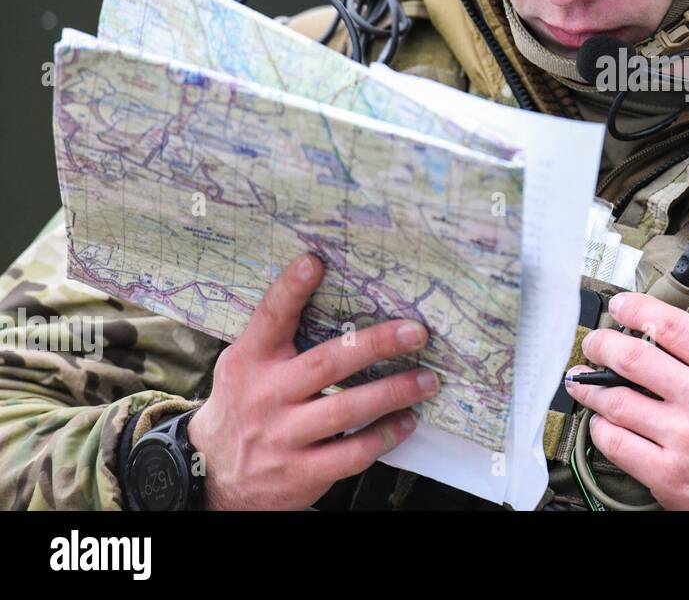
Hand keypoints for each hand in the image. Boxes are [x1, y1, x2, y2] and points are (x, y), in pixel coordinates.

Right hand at [187, 254, 439, 509]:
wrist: (212, 475)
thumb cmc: (244, 405)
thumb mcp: (245, 366)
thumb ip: (277, 337)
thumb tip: (336, 295)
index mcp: (251, 361)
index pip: (270, 318)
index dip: (291, 289)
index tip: (314, 262)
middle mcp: (266, 396)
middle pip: (327, 363)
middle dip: (377, 344)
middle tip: (416, 332)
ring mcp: (283, 436)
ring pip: (347, 409)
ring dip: (394, 392)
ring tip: (427, 380)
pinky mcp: (301, 472)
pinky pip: (352, 453)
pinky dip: (385, 436)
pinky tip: (407, 421)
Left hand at [564, 292, 688, 509]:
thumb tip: (687, 345)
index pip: (670, 324)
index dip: (635, 308)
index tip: (620, 305)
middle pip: (633, 357)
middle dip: (603, 344)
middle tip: (593, 342)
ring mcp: (684, 438)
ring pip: (617, 400)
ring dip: (591, 387)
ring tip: (582, 381)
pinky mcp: (669, 476)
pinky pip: (618, 445)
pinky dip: (602, 430)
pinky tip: (601, 424)